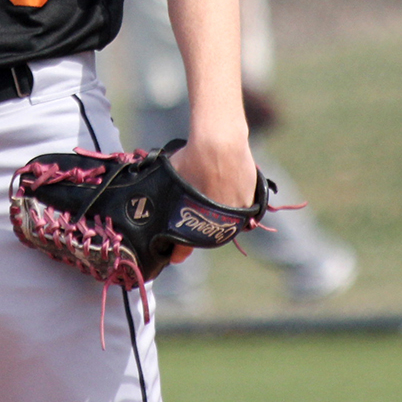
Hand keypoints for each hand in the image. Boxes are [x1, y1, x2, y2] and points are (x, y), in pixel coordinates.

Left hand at [165, 135, 256, 263]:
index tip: (174, 258)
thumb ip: (165, 192)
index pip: (184, 245)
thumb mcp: (170, 177)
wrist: (219, 144)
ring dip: (217, 217)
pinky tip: (227, 191)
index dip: (178, 252)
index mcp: (194, 221)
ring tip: (211, 201)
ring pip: (226, 223)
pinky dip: (233, 204)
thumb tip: (152, 198)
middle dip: (199, 231)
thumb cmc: (190, 158)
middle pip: (207, 235)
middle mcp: (216, 223)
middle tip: (194, 221)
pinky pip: (240, 210)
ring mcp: (235, 215)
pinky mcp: (249, 203)